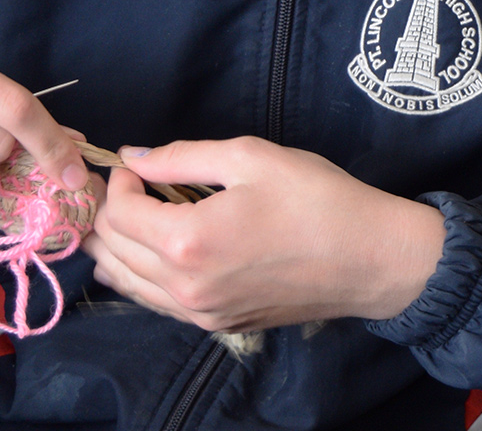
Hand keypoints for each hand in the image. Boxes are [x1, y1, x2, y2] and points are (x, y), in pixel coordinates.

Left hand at [82, 137, 443, 332]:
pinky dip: (140, 276)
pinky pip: (156, 303)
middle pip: (113, 250)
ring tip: (133, 214)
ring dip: (117, 247)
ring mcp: (201, 314)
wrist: (371, 259)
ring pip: (126, 284)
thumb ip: (181, 157)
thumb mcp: (249, 157)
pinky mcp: (218, 326)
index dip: (118, 182)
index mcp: (189, 241)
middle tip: (128, 185)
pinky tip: (151, 252)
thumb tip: (133, 157)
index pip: (118, 213)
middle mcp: (185, 287)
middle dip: (109, 213)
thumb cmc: (317, 200)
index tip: (137, 165)